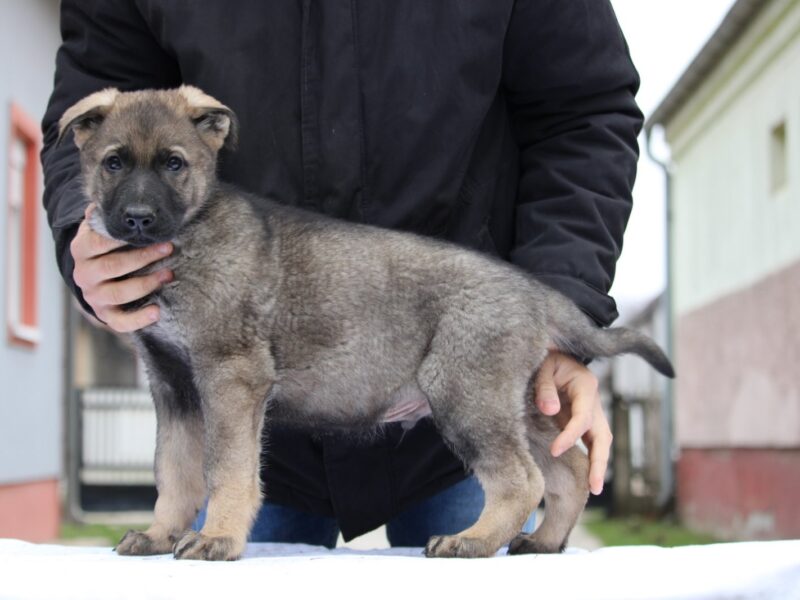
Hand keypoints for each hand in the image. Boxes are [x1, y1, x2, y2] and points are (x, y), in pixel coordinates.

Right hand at [71, 205, 173, 331]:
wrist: (96, 278)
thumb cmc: (107, 248)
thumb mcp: (102, 230)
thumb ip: (104, 217)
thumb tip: (103, 200)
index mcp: (82, 249)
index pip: (99, 241)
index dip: (124, 237)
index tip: (147, 231)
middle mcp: (84, 274)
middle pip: (113, 266)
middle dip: (143, 257)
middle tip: (169, 248)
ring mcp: (94, 296)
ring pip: (118, 294)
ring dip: (146, 284)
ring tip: (168, 275)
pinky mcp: (105, 315)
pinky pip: (119, 322)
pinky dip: (138, 319)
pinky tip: (157, 312)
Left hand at [534, 351, 612, 494]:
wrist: (551, 351)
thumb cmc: (545, 357)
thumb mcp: (542, 366)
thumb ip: (544, 388)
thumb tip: (550, 410)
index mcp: (586, 385)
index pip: (582, 418)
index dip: (570, 436)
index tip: (555, 451)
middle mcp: (593, 401)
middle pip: (603, 435)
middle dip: (599, 461)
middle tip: (594, 487)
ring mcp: (590, 411)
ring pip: (600, 441)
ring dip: (598, 463)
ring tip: (593, 489)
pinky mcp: (581, 418)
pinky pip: (589, 440)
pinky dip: (589, 457)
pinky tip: (584, 476)